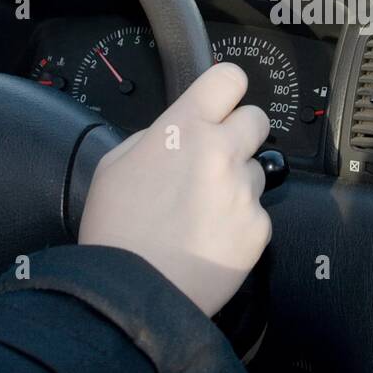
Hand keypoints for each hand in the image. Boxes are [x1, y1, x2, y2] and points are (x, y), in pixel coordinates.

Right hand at [78, 62, 271, 316]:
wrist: (131, 294)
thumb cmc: (115, 230)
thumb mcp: (114, 166)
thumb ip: (153, 138)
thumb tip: (179, 133)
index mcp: (184, 129)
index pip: (228, 78)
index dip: (226, 90)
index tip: (221, 104)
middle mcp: (221, 152)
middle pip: (257, 119)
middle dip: (239, 134)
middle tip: (216, 159)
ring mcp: (244, 191)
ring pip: (257, 171)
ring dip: (238, 183)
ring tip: (203, 212)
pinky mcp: (259, 228)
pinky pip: (257, 214)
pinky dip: (239, 224)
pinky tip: (209, 240)